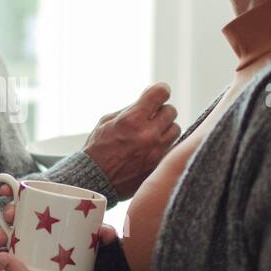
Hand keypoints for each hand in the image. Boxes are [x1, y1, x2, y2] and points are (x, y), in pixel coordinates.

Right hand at [84, 83, 179, 199]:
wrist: (94, 181)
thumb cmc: (98, 149)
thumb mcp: (107, 121)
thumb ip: (130, 108)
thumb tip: (149, 96)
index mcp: (132, 120)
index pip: (160, 93)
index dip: (160, 90)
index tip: (158, 94)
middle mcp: (148, 135)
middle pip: (171, 111)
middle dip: (161, 111)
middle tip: (151, 117)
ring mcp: (156, 152)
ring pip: (176, 130)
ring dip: (165, 129)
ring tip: (152, 134)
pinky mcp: (159, 166)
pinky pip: (172, 148)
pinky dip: (165, 145)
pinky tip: (152, 148)